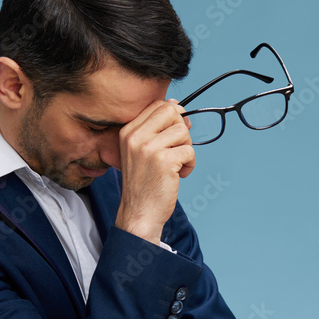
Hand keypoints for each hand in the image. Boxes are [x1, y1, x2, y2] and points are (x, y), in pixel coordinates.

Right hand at [115, 99, 194, 244]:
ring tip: (176, 165)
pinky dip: (189, 164)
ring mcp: (148, 148)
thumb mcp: (141, 151)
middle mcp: (135, 136)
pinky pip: (189, 151)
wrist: (139, 213)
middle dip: (181, 129)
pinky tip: (178, 175)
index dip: (173, 117)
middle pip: (171, 112)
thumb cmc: (144, 183)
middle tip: (178, 149)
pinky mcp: (163, 160)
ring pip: (183, 131)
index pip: (157, 105)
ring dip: (186, 149)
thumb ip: (155, 129)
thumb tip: (177, 107)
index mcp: (128, 131)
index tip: (174, 136)